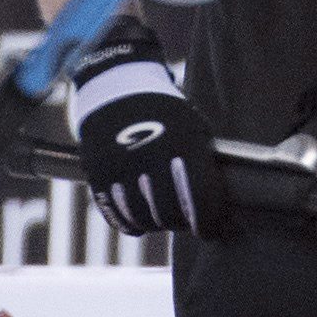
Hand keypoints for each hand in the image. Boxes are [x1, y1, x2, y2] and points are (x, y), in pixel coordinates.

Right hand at [68, 25, 227, 236]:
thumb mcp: (193, 128)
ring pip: (143, 220)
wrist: (116, 86)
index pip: (202, 199)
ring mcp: (121, 166)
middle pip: (169, 214)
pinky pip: (118, 216)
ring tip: (163, 217)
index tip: (209, 230)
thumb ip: (203, 167)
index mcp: (182, 142)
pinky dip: (131, 223)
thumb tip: (217, 208)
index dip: (209, 222)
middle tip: (185, 221)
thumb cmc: (164, 112)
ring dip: (156, 224)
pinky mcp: (98, 174)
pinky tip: (141, 221)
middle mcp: (151, 156)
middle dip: (181, 223)